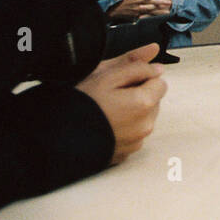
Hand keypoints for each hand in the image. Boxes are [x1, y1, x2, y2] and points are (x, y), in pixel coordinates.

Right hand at [75, 42, 166, 162]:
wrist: (58, 138)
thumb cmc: (81, 104)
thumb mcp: (106, 76)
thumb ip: (136, 67)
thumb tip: (158, 66)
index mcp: (144, 103)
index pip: (161, 83)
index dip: (143, 78)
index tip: (123, 81)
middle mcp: (146, 125)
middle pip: (154, 101)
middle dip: (138, 94)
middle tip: (111, 95)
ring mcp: (137, 141)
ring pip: (144, 118)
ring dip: (132, 111)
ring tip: (106, 110)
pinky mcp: (127, 153)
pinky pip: (133, 134)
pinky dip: (125, 128)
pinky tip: (106, 124)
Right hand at [106, 0, 172, 21]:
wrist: (117, 9)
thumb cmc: (126, 0)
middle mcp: (138, 2)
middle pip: (152, 1)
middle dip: (161, 1)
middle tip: (169, 2)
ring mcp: (138, 9)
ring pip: (151, 9)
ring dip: (160, 10)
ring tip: (168, 10)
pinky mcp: (137, 15)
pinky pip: (147, 15)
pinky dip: (154, 15)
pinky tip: (160, 16)